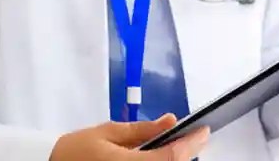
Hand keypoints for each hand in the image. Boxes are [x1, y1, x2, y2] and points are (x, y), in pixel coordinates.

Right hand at [49, 113, 209, 160]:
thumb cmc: (74, 151)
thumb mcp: (107, 133)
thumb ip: (142, 130)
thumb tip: (170, 121)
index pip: (172, 157)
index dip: (192, 144)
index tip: (205, 131)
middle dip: (184, 154)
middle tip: (192, 137)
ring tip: (176, 146)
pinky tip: (157, 157)